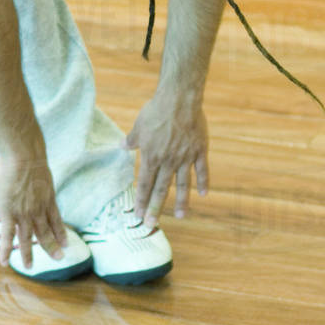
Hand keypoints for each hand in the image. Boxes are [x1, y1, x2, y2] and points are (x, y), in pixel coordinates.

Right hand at [0, 152, 67, 268]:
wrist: (23, 157)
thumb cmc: (30, 159)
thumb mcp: (43, 173)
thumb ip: (41, 183)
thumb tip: (40, 180)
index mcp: (48, 200)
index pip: (57, 221)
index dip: (61, 233)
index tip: (66, 243)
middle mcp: (39, 211)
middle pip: (46, 233)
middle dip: (52, 247)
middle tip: (59, 258)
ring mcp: (24, 214)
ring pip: (28, 239)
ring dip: (29, 254)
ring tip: (30, 267)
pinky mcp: (9, 214)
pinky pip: (8, 237)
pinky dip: (7, 251)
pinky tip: (5, 263)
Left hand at [122, 89, 208, 227]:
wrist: (179, 99)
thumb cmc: (156, 111)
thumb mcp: (139, 125)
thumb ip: (131, 140)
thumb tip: (121, 145)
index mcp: (152, 156)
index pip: (145, 183)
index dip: (142, 200)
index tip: (138, 215)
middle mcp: (168, 161)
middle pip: (161, 189)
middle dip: (156, 208)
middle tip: (151, 224)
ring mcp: (185, 157)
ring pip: (183, 184)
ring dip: (181, 202)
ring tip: (180, 216)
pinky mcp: (199, 150)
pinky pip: (202, 170)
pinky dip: (203, 182)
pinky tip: (203, 194)